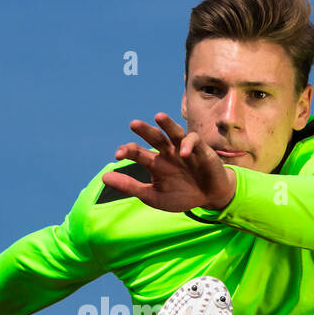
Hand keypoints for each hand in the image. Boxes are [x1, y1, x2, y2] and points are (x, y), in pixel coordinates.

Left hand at [100, 113, 236, 212]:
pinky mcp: (201, 150)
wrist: (209, 197)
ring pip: (174, 132)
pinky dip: (188, 144)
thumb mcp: (152, 196)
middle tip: (133, 124)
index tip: (118, 155)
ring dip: (167, 124)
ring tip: (158, 117)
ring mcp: (183, 149)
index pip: (137, 152)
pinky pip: (193, 141)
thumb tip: (104, 178)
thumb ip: (130, 187)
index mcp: (155, 162)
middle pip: (154, 136)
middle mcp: (167, 152)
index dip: (127, 151)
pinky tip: (182, 152)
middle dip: (144, 130)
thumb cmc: (181, 195)